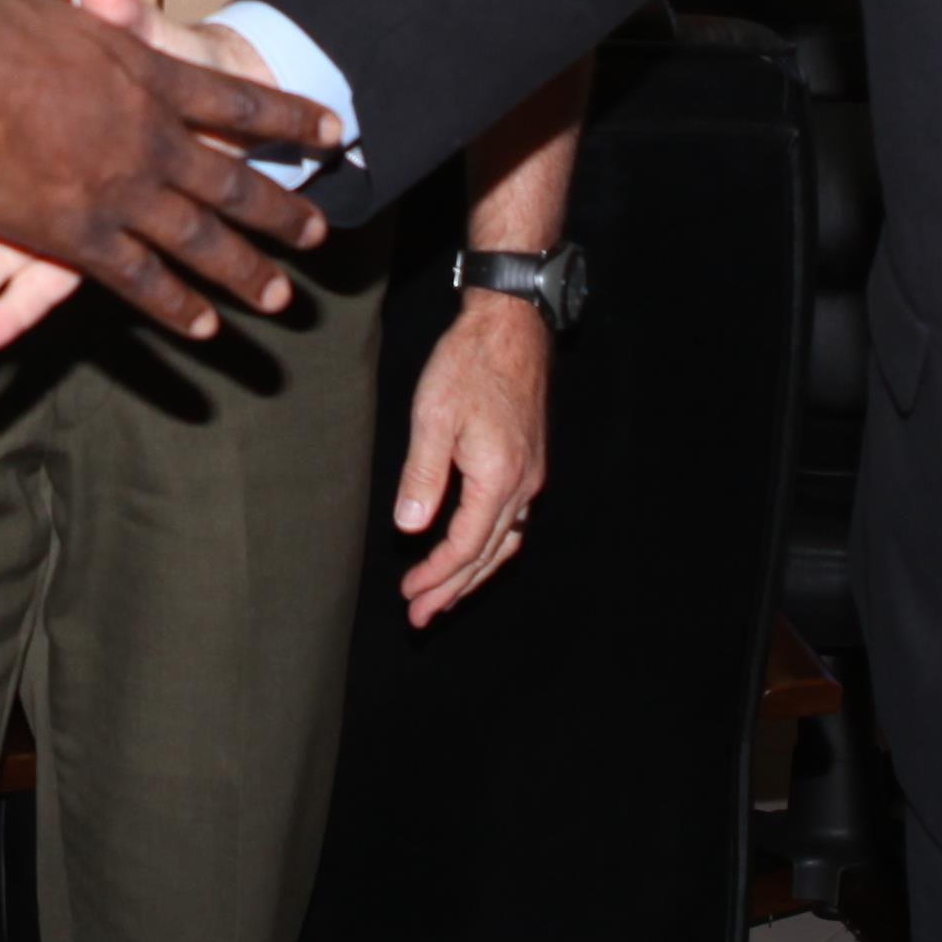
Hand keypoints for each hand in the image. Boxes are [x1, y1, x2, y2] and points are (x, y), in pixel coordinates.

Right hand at [0, 0, 326, 350]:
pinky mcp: (84, 237)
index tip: (332, 130)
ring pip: (203, 242)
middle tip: (318, 233)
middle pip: (235, 182)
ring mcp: (127, 192)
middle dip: (280, 210)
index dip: (288, 116)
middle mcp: (154, 140)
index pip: (237, 100)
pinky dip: (176, 306)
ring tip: (281, 299)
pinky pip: (142, 279)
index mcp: (151, 78)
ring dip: (245, 272)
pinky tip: (204, 329)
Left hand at [394, 288, 548, 625]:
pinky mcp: (531, 461)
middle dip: (454, 590)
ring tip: (444, 596)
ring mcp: (532, 474)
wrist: (511, 323)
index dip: (436, 577)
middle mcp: (524, 484)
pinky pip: (513, 521)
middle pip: (488, 554)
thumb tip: (411, 528)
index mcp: (498, 477)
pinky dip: (491, 546)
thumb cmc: (468, 362)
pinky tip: (475, 550)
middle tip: (421, 617)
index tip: (409, 597)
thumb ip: (423, 476)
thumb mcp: (433, 415)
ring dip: (474, 573)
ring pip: (505, 542)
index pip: (465, 546)